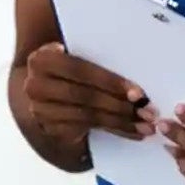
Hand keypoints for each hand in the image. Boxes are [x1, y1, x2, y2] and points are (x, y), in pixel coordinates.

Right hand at [23, 42, 158, 146]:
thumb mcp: (77, 53)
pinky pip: (89, 130)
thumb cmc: (72, 66)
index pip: (80, 71)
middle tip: (149, 111)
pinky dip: (115, 130)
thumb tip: (137, 57)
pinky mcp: (51, 129)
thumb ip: (94, 53)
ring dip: (121, 121)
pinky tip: (134, 131)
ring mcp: (41, 111)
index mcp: (42, 60)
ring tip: (146, 124)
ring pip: (88, 116)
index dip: (110, 82)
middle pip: (85, 96)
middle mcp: (35, 86)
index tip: (138, 93)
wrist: (45, 87)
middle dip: (120, 104)